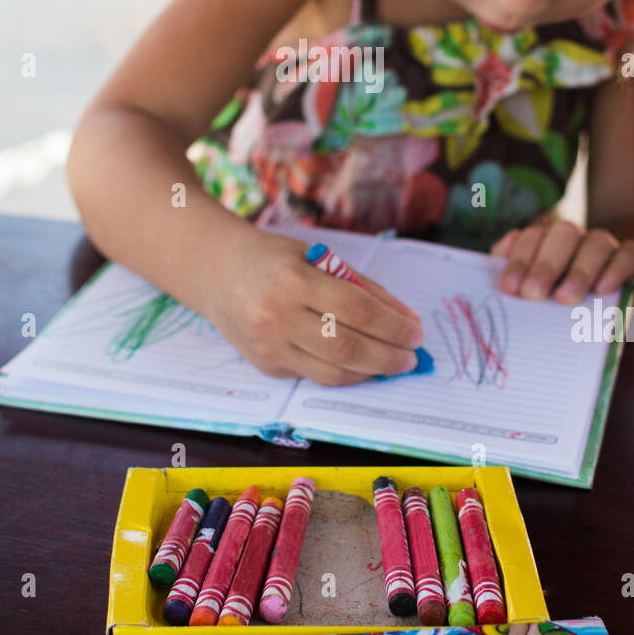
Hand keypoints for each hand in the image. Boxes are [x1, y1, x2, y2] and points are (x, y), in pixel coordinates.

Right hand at [205, 227, 422, 385]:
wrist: (217, 273)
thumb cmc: (274, 259)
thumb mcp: (318, 259)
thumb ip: (361, 288)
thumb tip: (405, 320)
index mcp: (294, 279)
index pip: (357, 310)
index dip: (393, 326)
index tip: (416, 333)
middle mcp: (277, 315)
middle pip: (347, 347)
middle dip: (389, 356)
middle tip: (412, 357)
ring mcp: (269, 345)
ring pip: (332, 372)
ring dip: (371, 372)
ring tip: (393, 363)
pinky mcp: (266, 365)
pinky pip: (314, 376)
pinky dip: (345, 373)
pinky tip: (362, 365)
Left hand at [489, 219, 633, 301]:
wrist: (610, 303)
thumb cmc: (558, 299)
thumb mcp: (534, 289)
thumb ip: (514, 272)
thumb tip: (499, 254)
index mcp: (547, 240)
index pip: (532, 238)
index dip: (518, 261)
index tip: (509, 289)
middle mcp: (576, 238)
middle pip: (562, 235)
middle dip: (544, 265)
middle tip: (532, 294)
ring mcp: (606, 246)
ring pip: (595, 243)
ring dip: (579, 271)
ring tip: (564, 298)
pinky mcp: (632, 259)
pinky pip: (627, 255)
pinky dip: (615, 270)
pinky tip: (602, 290)